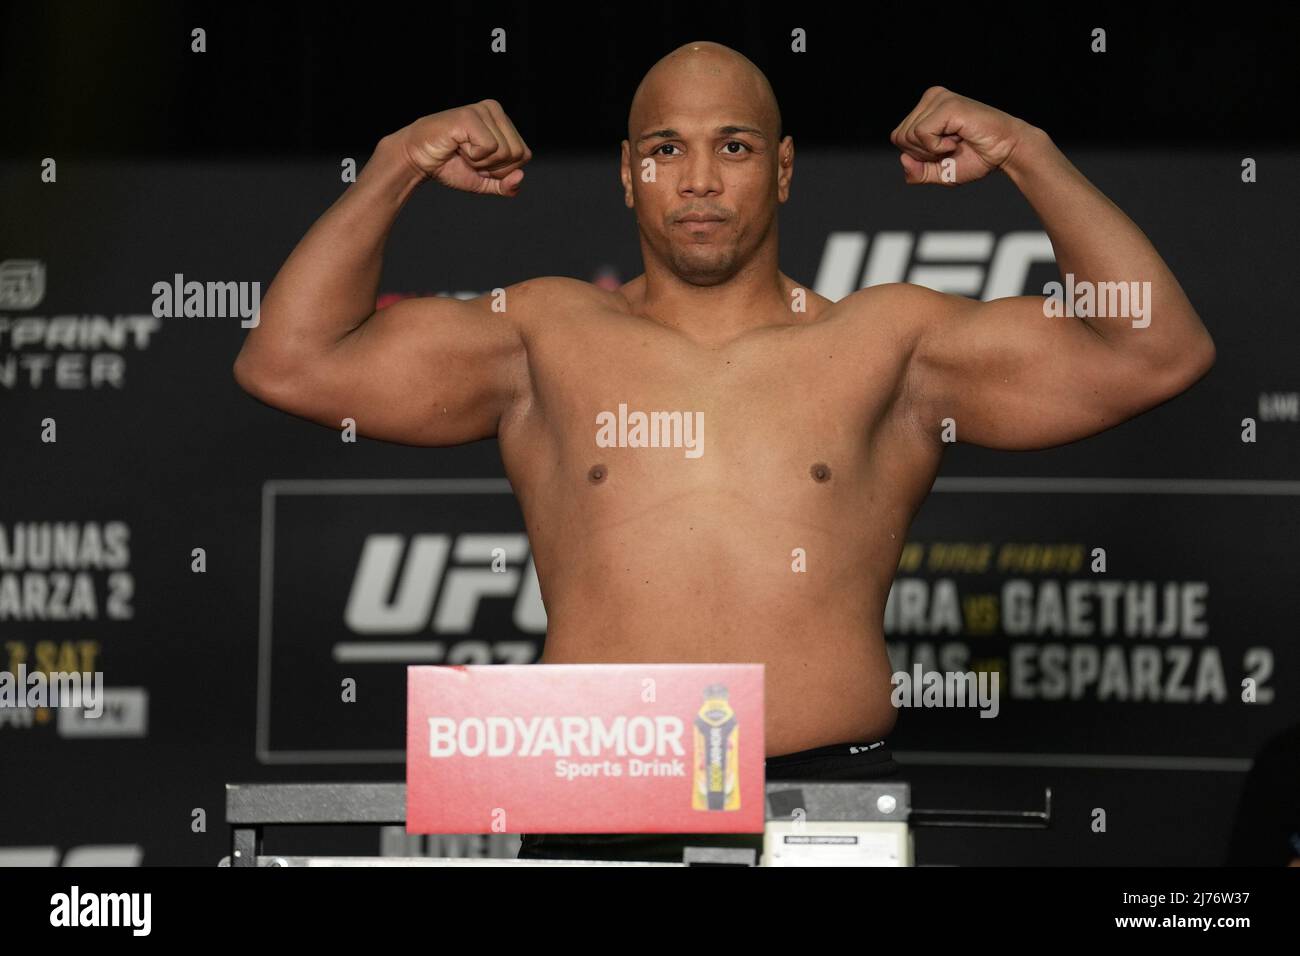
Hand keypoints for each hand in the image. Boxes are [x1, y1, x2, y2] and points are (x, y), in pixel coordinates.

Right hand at [397, 100, 531, 195]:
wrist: (418, 160)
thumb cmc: (450, 166)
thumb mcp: (484, 181)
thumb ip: (505, 185)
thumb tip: (521, 177)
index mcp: (502, 121)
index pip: (525, 156)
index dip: (502, 170)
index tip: (479, 162)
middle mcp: (495, 110)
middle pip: (518, 154)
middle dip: (493, 167)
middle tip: (469, 157)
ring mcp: (482, 110)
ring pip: (504, 151)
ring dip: (480, 162)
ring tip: (462, 150)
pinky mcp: (470, 115)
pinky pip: (489, 147)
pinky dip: (473, 156)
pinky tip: (457, 145)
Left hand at [889, 87, 1034, 184]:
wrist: (1006, 152)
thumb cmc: (976, 158)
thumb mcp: (939, 172)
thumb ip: (917, 172)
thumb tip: (903, 159)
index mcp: (925, 108)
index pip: (897, 137)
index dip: (917, 155)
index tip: (943, 150)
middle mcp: (931, 98)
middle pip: (899, 137)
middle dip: (923, 154)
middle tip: (950, 147)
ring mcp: (939, 98)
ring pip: (908, 136)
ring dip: (932, 150)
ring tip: (955, 142)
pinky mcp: (947, 105)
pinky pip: (921, 134)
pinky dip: (937, 146)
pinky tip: (956, 139)